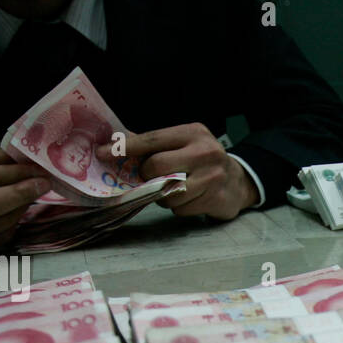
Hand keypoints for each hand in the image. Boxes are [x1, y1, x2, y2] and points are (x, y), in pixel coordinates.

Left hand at [96, 123, 258, 219]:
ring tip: (176, 188)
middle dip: (148, 176)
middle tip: (152, 177)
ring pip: (168, 193)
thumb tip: (113, 145)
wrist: (239, 181)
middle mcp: (205, 152)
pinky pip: (181, 209)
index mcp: (193, 133)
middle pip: (157, 166)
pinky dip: (179, 207)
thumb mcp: (183, 143)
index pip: (151, 140)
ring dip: (164, 196)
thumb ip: (153, 145)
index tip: (102, 153)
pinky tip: (190, 198)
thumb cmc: (202, 160)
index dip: (125, 148)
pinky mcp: (216, 199)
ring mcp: (213, 177)